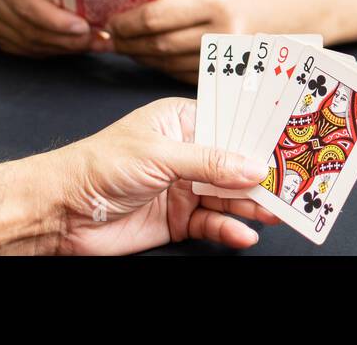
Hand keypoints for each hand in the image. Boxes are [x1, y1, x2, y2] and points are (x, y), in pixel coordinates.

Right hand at [0, 0, 109, 57]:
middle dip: (66, 38)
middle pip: (28, 27)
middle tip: (97, 39)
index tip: (83, 26)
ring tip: (93, 43)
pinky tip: (75, 45)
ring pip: (29, 43)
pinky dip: (53, 49)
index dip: (53, 18)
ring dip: (64, 47)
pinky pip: (26, 50)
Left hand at [56, 98, 276, 254]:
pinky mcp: (179, 219)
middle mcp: (187, 153)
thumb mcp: (159, 154)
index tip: (291, 141)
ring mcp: (184, 187)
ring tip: (277, 214)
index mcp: (181, 121)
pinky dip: (229, 230)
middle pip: (235, 164)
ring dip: (251, 205)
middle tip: (294, 184)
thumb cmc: (99, 165)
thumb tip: (253, 165)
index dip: (259, 135)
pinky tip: (243, 234)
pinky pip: (213, 224)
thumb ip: (208, 162)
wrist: (61, 211)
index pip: (230, 125)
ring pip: (229, 197)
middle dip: (263, 174)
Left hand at [108, 0, 301, 82]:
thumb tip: (141, 15)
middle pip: (160, 46)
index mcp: (216, 5)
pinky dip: (166, 67)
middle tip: (111, 39)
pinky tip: (154, 59)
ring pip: (170, 64)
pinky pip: (188, 75)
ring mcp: (230, 62)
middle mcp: (223, 36)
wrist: (305, 10)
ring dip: (144, 58)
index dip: (127, 22)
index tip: (111, 22)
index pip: (156, 18)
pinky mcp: (234, 78)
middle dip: (130, 43)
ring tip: (128, 49)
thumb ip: (182, 2)